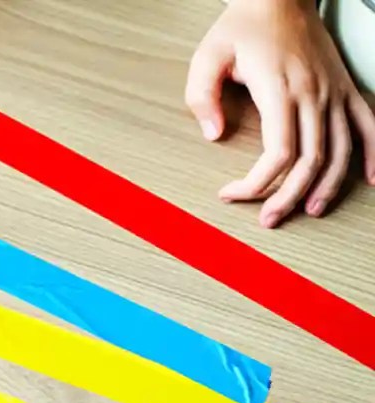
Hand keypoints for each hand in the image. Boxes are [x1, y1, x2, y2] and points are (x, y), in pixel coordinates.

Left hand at [186, 0, 374, 227]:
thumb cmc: (242, 27)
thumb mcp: (208, 57)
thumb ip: (202, 97)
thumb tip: (213, 136)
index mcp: (280, 90)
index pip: (277, 153)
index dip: (255, 183)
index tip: (230, 194)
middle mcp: (313, 94)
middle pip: (311, 160)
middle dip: (290, 196)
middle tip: (269, 219)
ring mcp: (334, 91)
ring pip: (341, 150)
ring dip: (328, 186)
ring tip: (311, 210)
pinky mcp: (345, 87)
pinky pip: (369, 124)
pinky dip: (373, 153)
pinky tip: (371, 179)